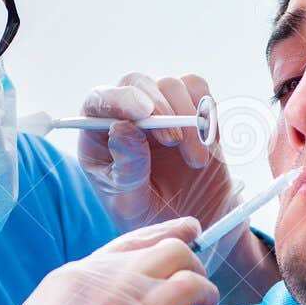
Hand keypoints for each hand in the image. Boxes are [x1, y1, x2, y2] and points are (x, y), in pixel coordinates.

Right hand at [0, 217, 229, 304]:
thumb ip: (70, 303)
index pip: (137, 241)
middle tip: (197, 284)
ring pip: (195, 283)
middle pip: (174, 253)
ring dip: (209, 293)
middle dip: (192, 264)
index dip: (171, 233)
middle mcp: (114, 285)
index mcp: (82, 273)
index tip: (191, 231)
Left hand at [78, 73, 239, 232]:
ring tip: (196, 161)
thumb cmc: (154, 217)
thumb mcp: (132, 205)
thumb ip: (127, 170)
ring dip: (187, 119)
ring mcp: (159, 109)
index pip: (97, 102)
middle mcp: (126, 116)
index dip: (118, 99)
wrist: (195, 222)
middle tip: (174, 141)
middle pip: (136, 82)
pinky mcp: (190, 109)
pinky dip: (208, 115)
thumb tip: (122, 128)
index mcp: (98, 138)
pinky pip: (199, 91)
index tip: (144, 112)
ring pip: (171, 85)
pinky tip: (208, 147)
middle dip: (159, 106)